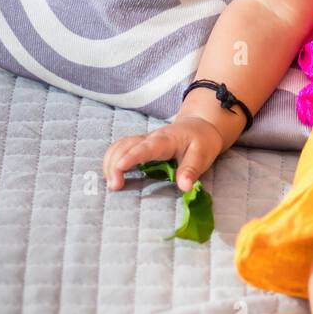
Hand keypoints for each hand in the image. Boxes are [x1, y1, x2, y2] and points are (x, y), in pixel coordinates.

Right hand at [102, 116, 224, 193]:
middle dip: (115, 164)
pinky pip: (120, 148)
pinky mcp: (139, 145)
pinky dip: (111, 160)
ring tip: (111, 184)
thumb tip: (184, 187)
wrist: (199, 126)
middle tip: (115, 187)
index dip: (132, 156)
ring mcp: (143, 141)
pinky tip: (111, 175)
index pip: (146, 147)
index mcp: (166, 140)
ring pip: (119, 146)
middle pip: (126, 146)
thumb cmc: (202, 141)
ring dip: (110, 162)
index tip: (120, 167)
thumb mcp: (202, 155)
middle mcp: (150, 138)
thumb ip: (191, 170)